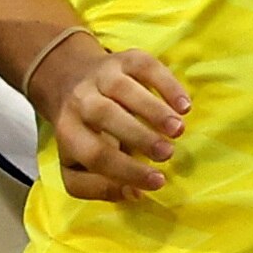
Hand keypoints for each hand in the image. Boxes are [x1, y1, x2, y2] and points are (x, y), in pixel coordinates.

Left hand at [27, 35, 190, 200]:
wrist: (68, 77)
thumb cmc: (83, 132)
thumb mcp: (76, 164)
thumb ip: (97, 186)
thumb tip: (134, 193)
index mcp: (68, 132)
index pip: (94, 154)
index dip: (126, 170)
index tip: (157, 182)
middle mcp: (80, 100)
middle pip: (105, 115)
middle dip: (138, 135)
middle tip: (167, 153)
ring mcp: (101, 75)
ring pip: (123, 88)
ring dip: (154, 109)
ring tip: (178, 129)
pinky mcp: (122, 58)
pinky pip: (143, 65)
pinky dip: (166, 83)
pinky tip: (184, 105)